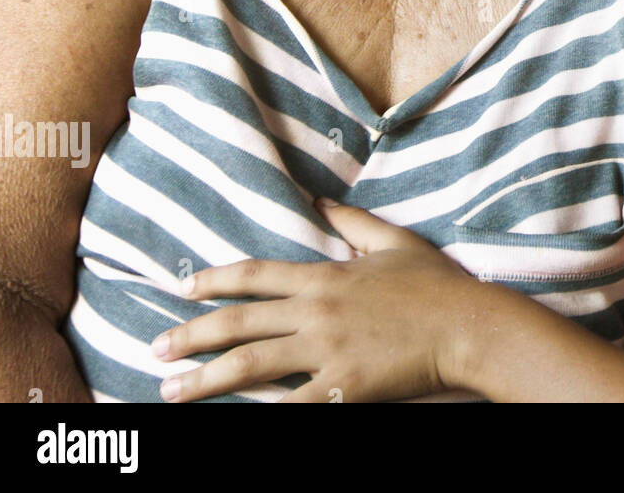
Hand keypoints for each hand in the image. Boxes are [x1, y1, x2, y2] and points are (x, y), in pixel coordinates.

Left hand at [153, 199, 476, 402]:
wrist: (468, 325)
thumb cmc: (437, 285)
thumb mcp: (395, 242)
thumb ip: (354, 222)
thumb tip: (322, 202)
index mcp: (326, 276)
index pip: (256, 275)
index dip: (215, 281)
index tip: (184, 289)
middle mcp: (317, 311)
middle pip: (239, 323)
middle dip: (191, 336)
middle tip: (155, 349)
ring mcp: (327, 350)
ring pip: (248, 365)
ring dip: (203, 379)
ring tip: (170, 390)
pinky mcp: (342, 386)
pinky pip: (289, 405)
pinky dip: (256, 414)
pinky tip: (229, 420)